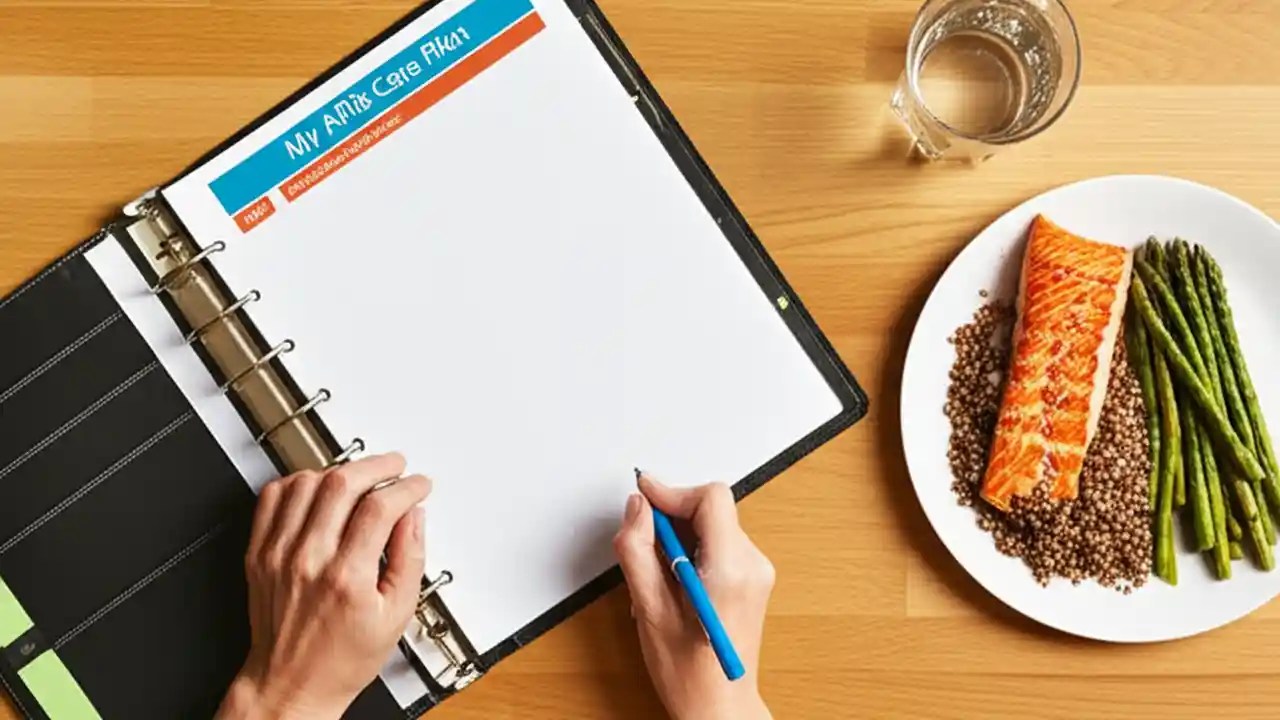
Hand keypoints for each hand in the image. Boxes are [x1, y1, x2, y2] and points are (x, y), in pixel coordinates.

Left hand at [216, 453, 430, 719]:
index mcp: (347, 578)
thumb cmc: (341, 660)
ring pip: (307, 483)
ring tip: (359, 477)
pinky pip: (272, 498)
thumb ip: (410, 560)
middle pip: (343, 483)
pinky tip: (317, 486)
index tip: (417, 486)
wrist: (292, 685)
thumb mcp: (397, 616)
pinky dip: (297, 481)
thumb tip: (414, 519)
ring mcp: (278, 554)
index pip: (380, 508)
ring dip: (339, 471)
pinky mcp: (258, 553)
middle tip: (394, 468)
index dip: (406, 488)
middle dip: (377, 466)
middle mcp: (308, 560)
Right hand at [614, 475, 774, 719]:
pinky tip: (675, 584)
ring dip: (680, 537)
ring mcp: (757, 571)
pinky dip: (693, 550)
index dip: (672, 493)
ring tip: (659, 577)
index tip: (643, 498)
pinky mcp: (753, 578)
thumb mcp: (649, 609)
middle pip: (711, 509)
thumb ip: (638, 550)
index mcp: (731, 569)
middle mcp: (752, 564)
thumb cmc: (689, 672)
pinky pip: (719, 543)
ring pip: (713, 524)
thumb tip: (637, 508)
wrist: (719, 707)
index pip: (710, 499)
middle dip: (672, 517)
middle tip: (645, 545)